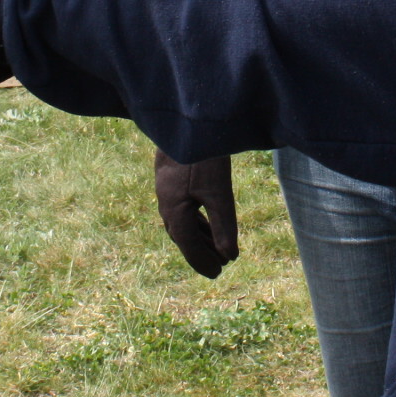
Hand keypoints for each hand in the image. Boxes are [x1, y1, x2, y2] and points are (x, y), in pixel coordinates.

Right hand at [155, 152, 238, 278]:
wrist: (187, 122)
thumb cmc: (204, 157)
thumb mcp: (219, 193)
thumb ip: (224, 225)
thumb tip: (229, 256)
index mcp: (174, 210)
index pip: (189, 245)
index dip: (203, 262)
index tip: (218, 274)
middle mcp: (166, 204)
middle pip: (184, 237)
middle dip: (202, 253)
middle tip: (220, 266)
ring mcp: (167, 192)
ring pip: (183, 224)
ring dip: (200, 238)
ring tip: (217, 249)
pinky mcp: (172, 181)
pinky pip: (182, 209)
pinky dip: (196, 221)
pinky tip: (207, 222)